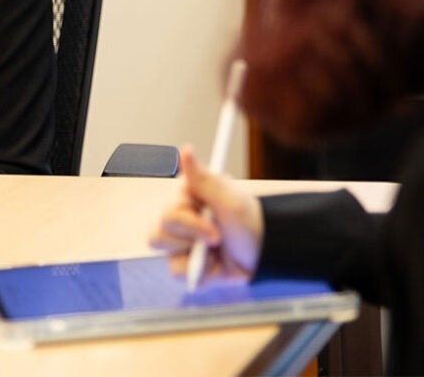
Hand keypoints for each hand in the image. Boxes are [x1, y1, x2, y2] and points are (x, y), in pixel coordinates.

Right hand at [148, 144, 263, 280]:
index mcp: (186, 199)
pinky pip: (178, 273)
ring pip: (167, 257)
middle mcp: (180, 219)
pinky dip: (202, 273)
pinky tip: (217, 264)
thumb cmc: (252, 223)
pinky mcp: (186, 264)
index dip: (190, 225)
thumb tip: (186, 150)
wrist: (265, 256)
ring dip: (197, 259)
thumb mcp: (231, 201)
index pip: (168, 214)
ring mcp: (181, 243)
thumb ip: (204, 180)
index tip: (214, 231)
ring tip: (217, 252)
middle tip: (218, 239)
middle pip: (158, 235)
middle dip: (192, 241)